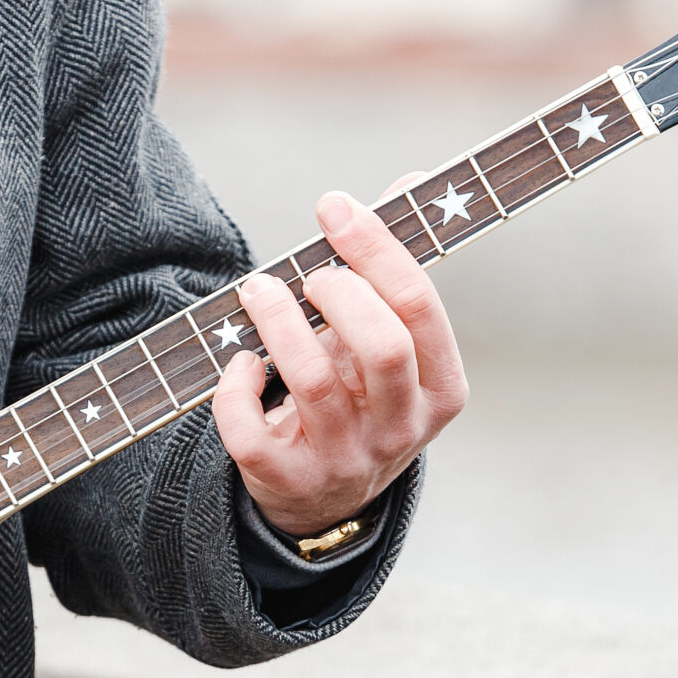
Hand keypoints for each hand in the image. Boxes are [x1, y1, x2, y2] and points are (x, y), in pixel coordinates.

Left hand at [212, 190, 467, 536]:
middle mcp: (400, 429)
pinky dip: (236, 387)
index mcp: (441, 389)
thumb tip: (412, 181)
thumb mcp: (388, 340)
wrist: (323, 496)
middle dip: (338, 292)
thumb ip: (393, 268)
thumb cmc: (358, 393)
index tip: (334, 207)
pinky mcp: (288, 481)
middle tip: (308, 275)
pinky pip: (252, 432)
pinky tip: (240, 363)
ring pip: (314, 381)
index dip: (375, 248)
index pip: (418, 307)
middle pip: (381, 346)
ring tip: (258, 291)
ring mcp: (346, 461)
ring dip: (277, 321)